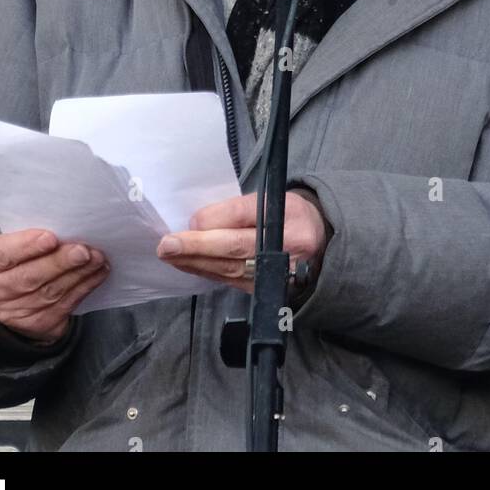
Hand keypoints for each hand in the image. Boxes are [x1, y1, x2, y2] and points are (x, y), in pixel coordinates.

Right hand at [0, 228, 109, 343]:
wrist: (8, 296)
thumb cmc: (14, 258)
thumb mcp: (8, 243)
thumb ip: (27, 237)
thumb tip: (65, 227)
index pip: (1, 254)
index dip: (26, 246)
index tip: (51, 237)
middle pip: (28, 278)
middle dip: (60, 263)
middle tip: (83, 251)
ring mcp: (13, 314)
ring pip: (50, 294)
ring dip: (78, 275)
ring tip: (97, 258)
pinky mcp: (37, 326)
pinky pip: (63, 307)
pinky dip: (84, 288)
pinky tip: (97, 273)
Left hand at [155, 191, 327, 295]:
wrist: (322, 245)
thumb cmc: (291, 216)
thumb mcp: (272, 200)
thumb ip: (236, 210)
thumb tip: (198, 224)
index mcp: (288, 217)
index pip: (245, 217)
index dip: (216, 219)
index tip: (190, 222)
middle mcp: (283, 248)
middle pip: (234, 248)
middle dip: (197, 247)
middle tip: (167, 245)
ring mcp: (275, 274)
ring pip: (228, 268)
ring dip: (195, 262)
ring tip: (169, 255)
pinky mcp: (264, 289)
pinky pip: (229, 280)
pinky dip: (205, 272)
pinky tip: (187, 265)